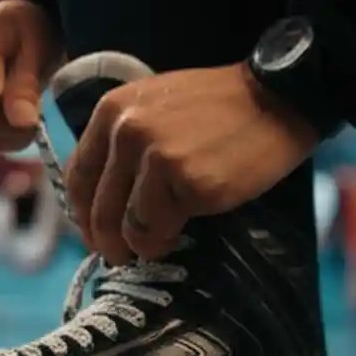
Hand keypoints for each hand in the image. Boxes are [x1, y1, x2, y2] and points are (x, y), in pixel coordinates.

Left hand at [65, 62, 319, 263]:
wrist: (276, 97)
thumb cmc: (218, 108)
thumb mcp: (155, 108)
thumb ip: (123, 145)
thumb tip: (102, 201)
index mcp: (111, 112)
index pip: (78, 175)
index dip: (81, 214)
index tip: (92, 234)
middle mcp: (125, 132)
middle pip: (97, 207)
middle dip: (104, 242)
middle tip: (116, 258)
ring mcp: (155, 157)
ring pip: (126, 225)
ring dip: (137, 246)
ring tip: (153, 247)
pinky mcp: (186, 182)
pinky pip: (159, 229)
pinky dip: (164, 241)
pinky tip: (178, 235)